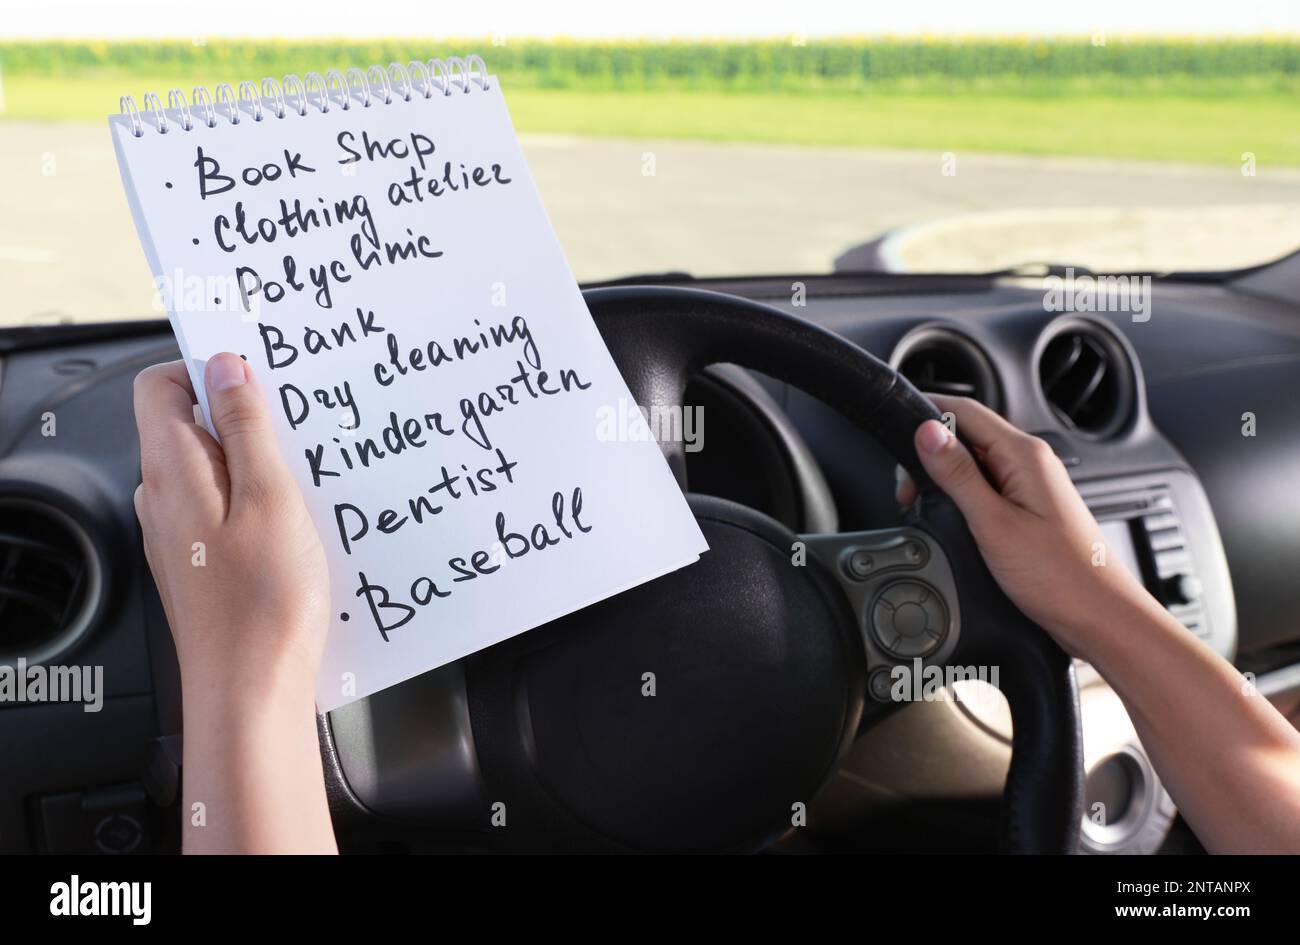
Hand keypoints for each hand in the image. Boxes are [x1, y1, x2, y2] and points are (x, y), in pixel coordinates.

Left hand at [133, 353, 328, 695]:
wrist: (252, 689)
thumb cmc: (261, 606)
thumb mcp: (270, 497)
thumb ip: (247, 428)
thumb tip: (228, 369)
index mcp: (172, 470)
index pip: (163, 385)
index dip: (211, 370)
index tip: (263, 375)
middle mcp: (165, 497)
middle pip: (194, 424)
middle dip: (249, 417)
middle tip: (300, 435)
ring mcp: (182, 531)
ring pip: (218, 467)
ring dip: (262, 463)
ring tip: (308, 485)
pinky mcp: (205, 559)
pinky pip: (229, 506)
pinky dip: (263, 501)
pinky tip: (300, 524)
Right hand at [895, 394, 1153, 656]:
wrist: (1098, 617)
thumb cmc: (1061, 577)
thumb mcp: (995, 524)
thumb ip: (958, 475)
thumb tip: (928, 432)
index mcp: (1025, 455)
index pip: (965, 410)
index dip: (926, 414)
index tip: (895, 431)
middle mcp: (1030, 463)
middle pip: (966, 435)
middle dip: (929, 455)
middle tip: (907, 491)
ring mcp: (1029, 485)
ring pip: (972, 463)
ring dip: (943, 479)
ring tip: (926, 508)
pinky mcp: (1026, 509)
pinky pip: (985, 487)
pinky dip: (960, 498)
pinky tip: (952, 520)